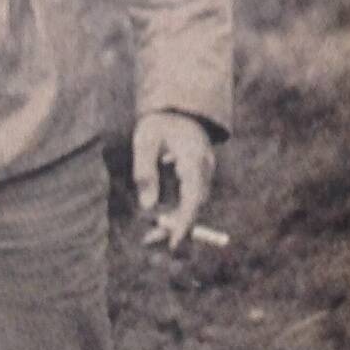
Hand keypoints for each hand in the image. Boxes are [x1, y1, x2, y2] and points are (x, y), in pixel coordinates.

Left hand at [134, 110, 216, 249]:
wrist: (178, 108)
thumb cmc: (159, 123)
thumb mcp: (144, 142)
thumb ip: (145, 172)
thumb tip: (147, 206)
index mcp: (194, 158)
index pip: (193, 197)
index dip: (185, 221)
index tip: (174, 241)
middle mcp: (205, 168)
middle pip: (195, 205)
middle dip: (175, 226)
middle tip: (149, 240)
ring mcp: (205, 172)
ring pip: (194, 204)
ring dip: (175, 221)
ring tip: (149, 236)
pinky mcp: (200, 176)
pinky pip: (191, 198)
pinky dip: (178, 211)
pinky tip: (160, 220)